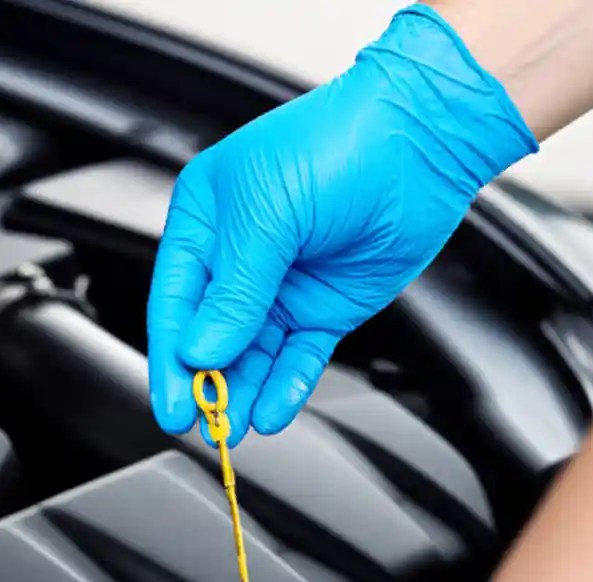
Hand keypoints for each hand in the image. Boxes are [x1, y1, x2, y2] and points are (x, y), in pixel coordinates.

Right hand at [147, 4, 536, 445]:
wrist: (422, 141)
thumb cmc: (338, 144)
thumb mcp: (267, 215)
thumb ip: (234, 291)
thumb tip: (202, 350)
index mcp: (205, 221)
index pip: (174, 300)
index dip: (169, 354)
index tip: (170, 402)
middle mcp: (238, 256)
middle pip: (208, 334)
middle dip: (203, 382)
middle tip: (198, 424)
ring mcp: (281, 285)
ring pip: (251, 353)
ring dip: (241, 391)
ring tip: (233, 429)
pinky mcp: (324, 307)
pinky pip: (297, 357)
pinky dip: (285, 385)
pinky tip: (272, 410)